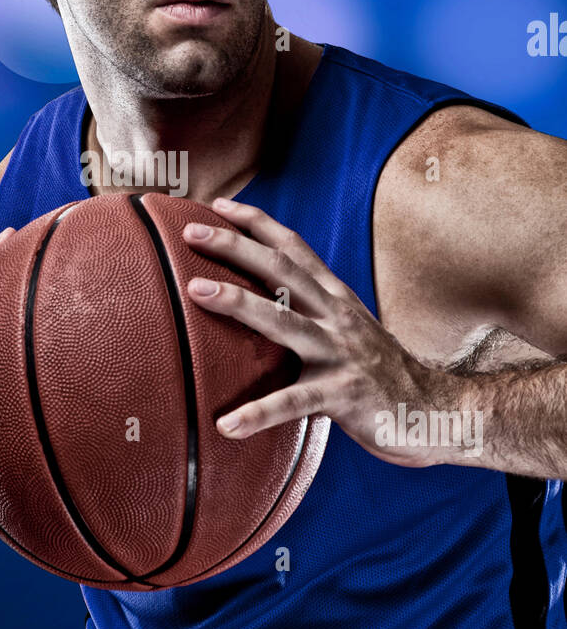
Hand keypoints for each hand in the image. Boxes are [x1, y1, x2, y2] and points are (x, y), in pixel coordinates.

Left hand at [183, 197, 458, 467]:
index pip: (292, 247)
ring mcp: (340, 353)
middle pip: (281, 269)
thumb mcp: (347, 331)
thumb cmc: (381, 374)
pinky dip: (258, 413)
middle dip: (235, 246)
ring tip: (195, 291)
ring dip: (237, 302)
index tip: (216, 205)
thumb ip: (312, 313)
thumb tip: (263, 301)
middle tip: (190, 233)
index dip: (255, 223)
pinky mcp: (343, 394)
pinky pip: (294, 402)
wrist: (438, 411)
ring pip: (283, 320)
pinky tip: (226, 424)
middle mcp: (336, 316)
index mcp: (334, 298)